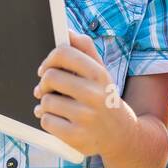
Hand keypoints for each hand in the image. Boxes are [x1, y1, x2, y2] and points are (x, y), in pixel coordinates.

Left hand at [33, 29, 128, 155]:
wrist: (123, 136)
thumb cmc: (105, 99)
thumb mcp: (102, 73)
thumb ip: (85, 49)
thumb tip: (68, 31)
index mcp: (100, 75)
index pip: (63, 53)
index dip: (49, 59)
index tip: (46, 68)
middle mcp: (95, 95)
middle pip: (50, 77)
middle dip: (44, 84)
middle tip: (46, 89)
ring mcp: (86, 117)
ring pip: (46, 101)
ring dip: (45, 104)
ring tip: (56, 107)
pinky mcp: (76, 137)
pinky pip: (46, 121)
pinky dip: (47, 120)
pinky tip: (57, 120)